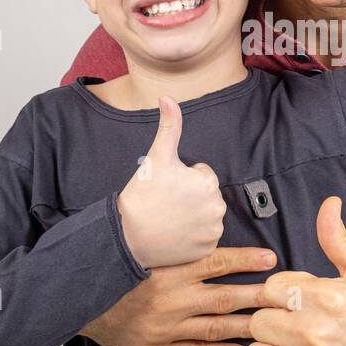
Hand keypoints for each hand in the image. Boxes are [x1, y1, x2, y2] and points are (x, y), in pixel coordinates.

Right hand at [78, 246, 277, 345]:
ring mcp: (167, 325)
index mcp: (169, 268)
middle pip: (225, 297)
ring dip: (246, 326)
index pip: (216, 262)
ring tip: (275, 326)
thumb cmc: (109, 265)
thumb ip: (167, 233)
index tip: (270, 258)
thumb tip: (189, 212)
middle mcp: (172, 297)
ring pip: (216, 326)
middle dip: (258, 297)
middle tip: (286, 298)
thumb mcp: (137, 243)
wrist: (75, 300)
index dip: (245, 260)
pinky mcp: (158, 345)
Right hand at [116, 96, 225, 268]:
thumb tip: (167, 97)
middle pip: (206, 195)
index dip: (183, 178)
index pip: (202, 174)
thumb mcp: (158, 156)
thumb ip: (170, 125)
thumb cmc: (143, 193)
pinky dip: (193, 235)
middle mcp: (217, 206)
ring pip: (206, 215)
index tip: (167, 187)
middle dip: (190, 197)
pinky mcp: (208, 248)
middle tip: (167, 203)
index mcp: (208, 181)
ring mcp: (213, 230)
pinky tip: (175, 233)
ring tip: (170, 217)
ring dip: (193, 215)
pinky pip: (205, 237)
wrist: (129, 234)